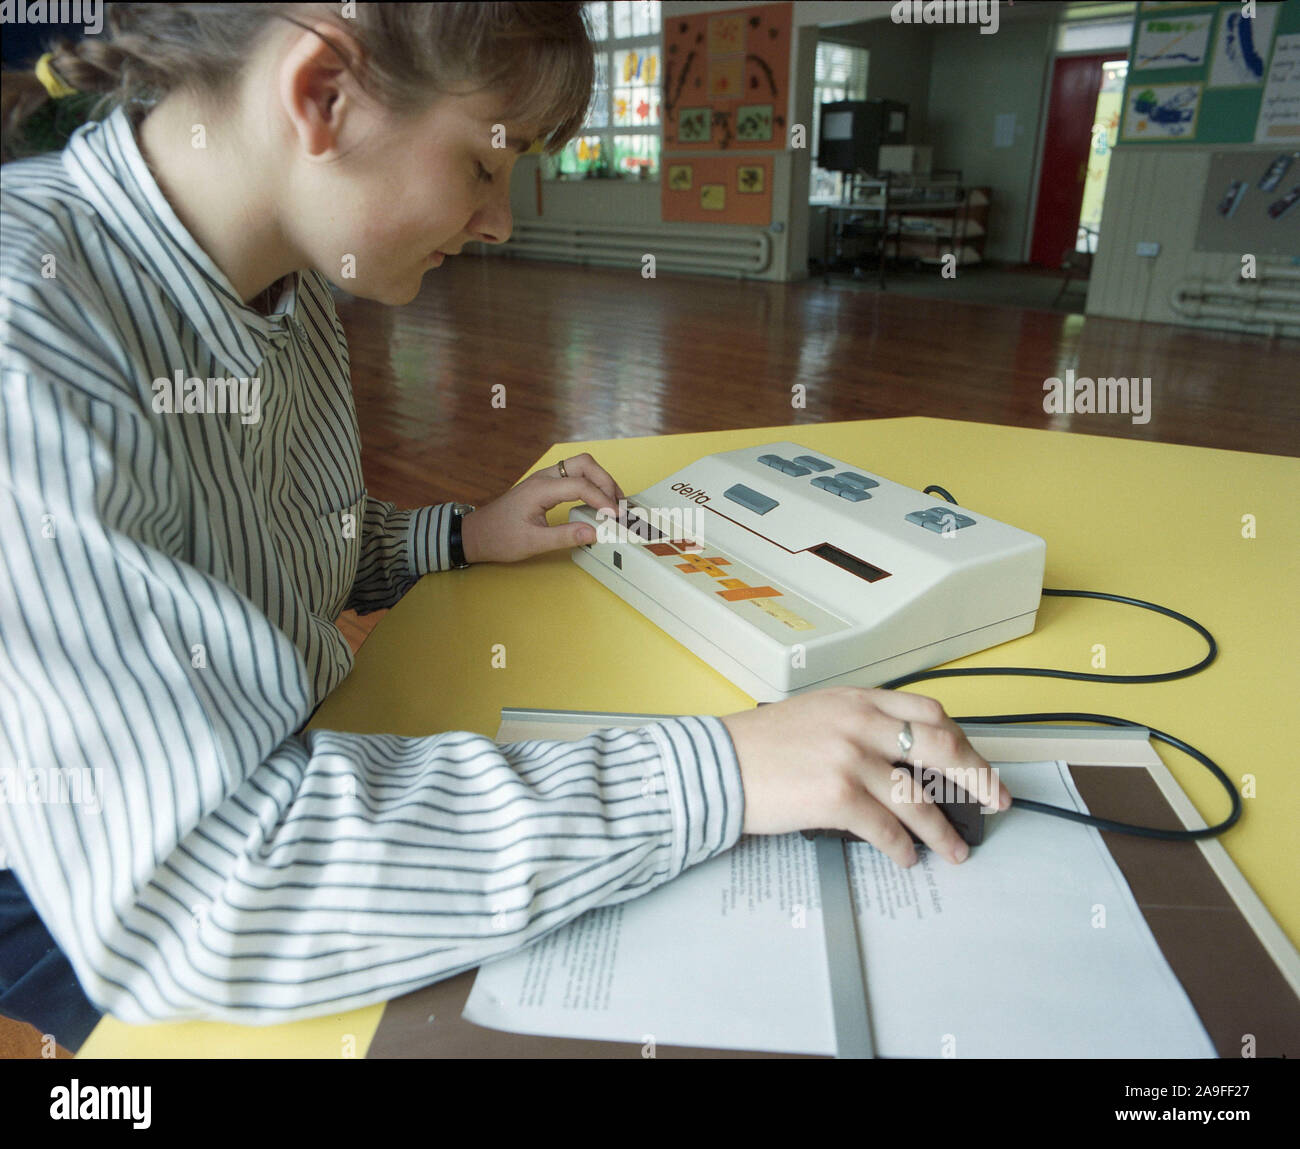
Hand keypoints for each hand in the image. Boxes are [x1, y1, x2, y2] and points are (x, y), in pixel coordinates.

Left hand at [460, 452, 624, 563]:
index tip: (615, 516)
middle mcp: (543, 478)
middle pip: (585, 464)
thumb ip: (564, 536)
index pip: (580, 485)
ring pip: (581, 465)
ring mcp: (544, 479)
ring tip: (613, 502)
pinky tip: (597, 500)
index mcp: (540, 489)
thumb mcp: (532, 542)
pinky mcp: (545, 485)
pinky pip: (574, 475)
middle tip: (618, 505)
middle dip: (606, 481)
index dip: (602, 499)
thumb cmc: (498, 537)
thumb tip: (594, 532)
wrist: (476, 534)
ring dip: (600, 479)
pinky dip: (591, 484)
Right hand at [721, 686, 1011, 867]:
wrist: (715, 764)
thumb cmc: (757, 745)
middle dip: (977, 777)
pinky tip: (905, 858)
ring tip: (956, 850)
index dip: (962, 740)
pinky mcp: (836, 795)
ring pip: (919, 797)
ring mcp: (850, 758)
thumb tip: (899, 760)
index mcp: (857, 699)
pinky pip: (886, 827)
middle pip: (941, 747)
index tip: (977, 762)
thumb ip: (857, 724)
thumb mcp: (814, 714)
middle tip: (995, 800)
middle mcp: (859, 722)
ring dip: (943, 829)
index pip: (929, 712)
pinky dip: (902, 847)